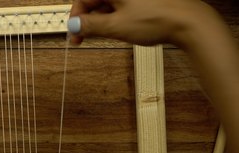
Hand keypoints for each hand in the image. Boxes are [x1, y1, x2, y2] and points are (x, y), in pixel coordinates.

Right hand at [68, 0, 219, 46]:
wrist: (188, 23)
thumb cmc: (158, 19)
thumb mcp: (116, 26)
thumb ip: (91, 25)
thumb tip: (74, 25)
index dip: (76, 16)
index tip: (74, 32)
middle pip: (94, 0)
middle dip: (87, 19)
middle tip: (82, 37)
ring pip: (107, 4)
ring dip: (100, 20)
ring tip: (100, 36)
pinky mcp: (142, 0)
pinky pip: (120, 6)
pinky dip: (113, 18)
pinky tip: (115, 29)